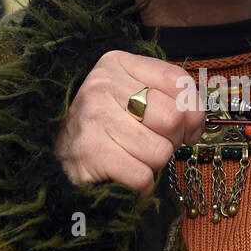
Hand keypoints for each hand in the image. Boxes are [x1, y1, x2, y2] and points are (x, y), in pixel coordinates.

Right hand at [54, 51, 205, 196]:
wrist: (52, 156)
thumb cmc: (103, 127)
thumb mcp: (131, 97)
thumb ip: (169, 98)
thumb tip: (197, 123)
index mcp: (117, 64)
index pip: (178, 81)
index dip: (193, 112)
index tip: (186, 130)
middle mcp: (103, 85)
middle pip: (173, 117)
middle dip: (172, 141)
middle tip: (152, 146)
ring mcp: (94, 118)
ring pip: (160, 151)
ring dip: (153, 166)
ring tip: (132, 159)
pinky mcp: (90, 152)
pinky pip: (142, 176)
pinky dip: (142, 186)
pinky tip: (125, 177)